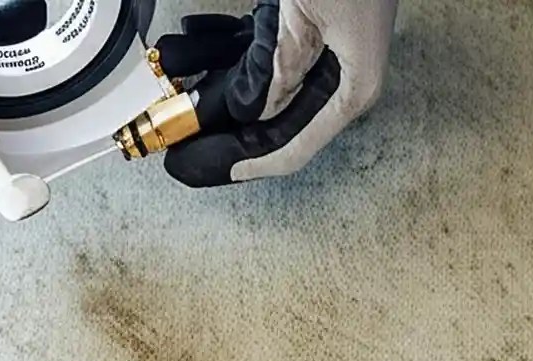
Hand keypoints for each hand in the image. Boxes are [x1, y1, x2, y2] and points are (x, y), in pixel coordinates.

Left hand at [156, 0, 398, 186]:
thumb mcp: (306, 17)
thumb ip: (279, 65)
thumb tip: (250, 110)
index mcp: (351, 89)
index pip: (292, 148)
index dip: (247, 164)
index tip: (209, 170)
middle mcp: (338, 81)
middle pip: (271, 126)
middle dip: (223, 134)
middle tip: (182, 148)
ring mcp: (321, 56)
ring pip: (258, 91)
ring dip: (215, 90)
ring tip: (180, 91)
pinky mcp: (305, 31)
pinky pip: (259, 54)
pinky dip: (223, 52)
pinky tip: (190, 51)